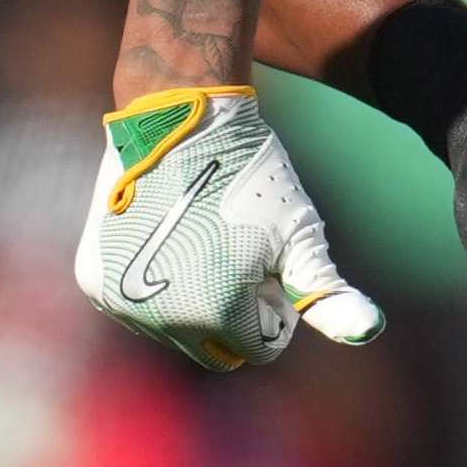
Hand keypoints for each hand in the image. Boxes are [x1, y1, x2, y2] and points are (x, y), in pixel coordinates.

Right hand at [75, 84, 378, 373]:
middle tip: (241, 259)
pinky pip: (137, 308)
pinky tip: (169, 239)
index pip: (259, 349)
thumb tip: (372, 332)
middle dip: (235, 316)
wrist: (178, 117)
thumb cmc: (249, 175)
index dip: (274, 310)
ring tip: (206, 244)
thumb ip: (326, 293)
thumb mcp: (297, 234)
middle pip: (215, 348)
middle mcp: (163, 318)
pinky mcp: (94, 279)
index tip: (270, 265)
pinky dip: (157, 287)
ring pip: (174, 332)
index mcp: (217, 314)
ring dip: (194, 304)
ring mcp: (121, 300)